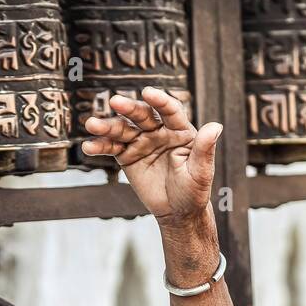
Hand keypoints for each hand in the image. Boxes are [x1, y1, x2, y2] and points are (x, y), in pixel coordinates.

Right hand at [82, 86, 222, 221]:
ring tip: (92, 125)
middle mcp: (159, 131)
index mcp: (181, 131)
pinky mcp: (127, 154)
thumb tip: (216, 125)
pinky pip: (112, 147)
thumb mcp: (201, 172)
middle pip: (143, 115)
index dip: (160, 101)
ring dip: (107, 125)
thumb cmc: (194, 191)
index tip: (148, 93)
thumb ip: (205, 149)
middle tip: (115, 101)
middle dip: (129, 108)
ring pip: (123, 129)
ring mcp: (142, 141)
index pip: (171, 111)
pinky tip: (88, 146)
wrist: (177, 212)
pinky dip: (100, 146)